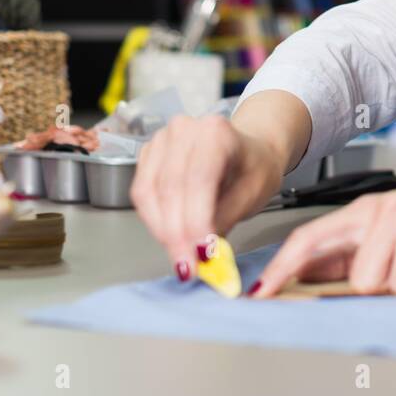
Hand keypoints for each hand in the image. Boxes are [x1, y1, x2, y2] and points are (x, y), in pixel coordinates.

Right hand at [131, 114, 284, 281]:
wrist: (246, 152)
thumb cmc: (253, 169)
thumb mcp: (253, 195)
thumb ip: (225, 221)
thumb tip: (201, 252)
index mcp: (216, 131)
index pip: (198, 179)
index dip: (195, 220)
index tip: (200, 253)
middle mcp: (184, 129)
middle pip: (170, 188)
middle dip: (177, 234)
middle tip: (188, 265)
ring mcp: (161, 140)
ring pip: (149, 193)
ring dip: (162, 230)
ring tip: (181, 256)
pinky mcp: (148, 155)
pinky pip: (142, 193)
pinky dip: (154, 220)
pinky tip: (170, 237)